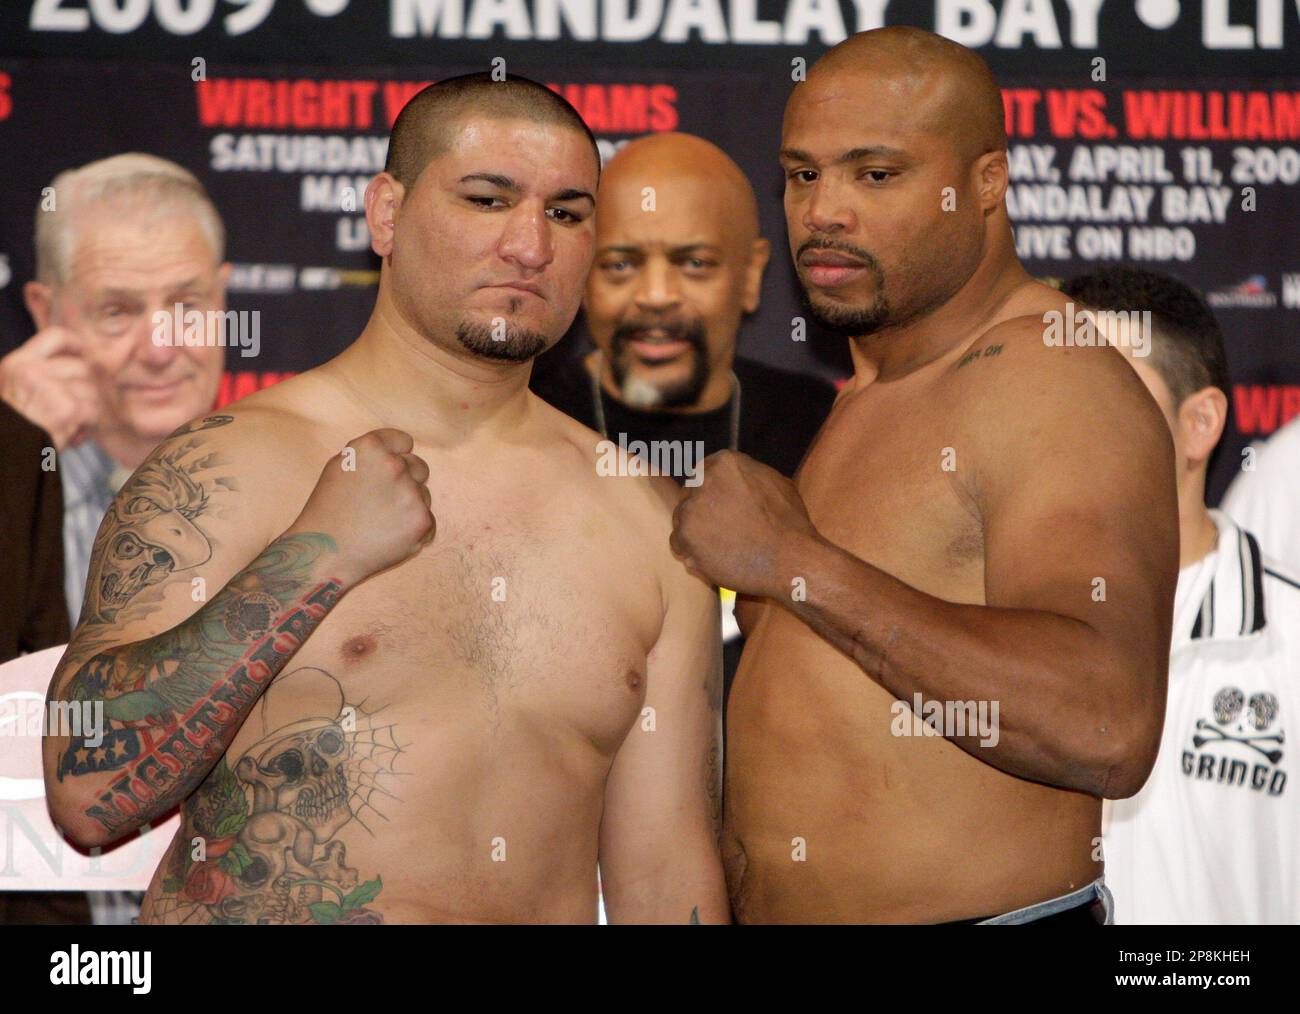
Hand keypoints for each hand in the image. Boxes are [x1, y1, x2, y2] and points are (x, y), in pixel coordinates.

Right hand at [0, 327, 101, 448]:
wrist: (9, 452)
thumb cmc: (18, 427)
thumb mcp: (18, 390)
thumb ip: (42, 374)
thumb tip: (81, 360)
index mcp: (17, 363)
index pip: (56, 336)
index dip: (77, 344)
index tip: (84, 355)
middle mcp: (31, 370)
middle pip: (82, 366)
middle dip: (87, 389)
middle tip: (78, 408)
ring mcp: (48, 387)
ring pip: (92, 389)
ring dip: (89, 409)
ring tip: (70, 425)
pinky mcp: (66, 408)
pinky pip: (94, 410)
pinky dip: (89, 425)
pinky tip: (72, 435)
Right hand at [286, 428, 434, 580]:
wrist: (325, 553)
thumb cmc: (328, 511)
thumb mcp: (340, 467)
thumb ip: (371, 454)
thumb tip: (399, 450)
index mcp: (371, 448)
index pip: (403, 441)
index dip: (395, 456)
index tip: (384, 473)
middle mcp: (394, 465)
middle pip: (419, 466)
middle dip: (406, 480)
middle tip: (381, 501)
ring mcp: (410, 493)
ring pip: (424, 495)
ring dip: (409, 505)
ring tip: (380, 521)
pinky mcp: (422, 520)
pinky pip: (429, 519)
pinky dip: (414, 528)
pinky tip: (390, 535)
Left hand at [669, 450, 818, 596]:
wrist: (790, 559)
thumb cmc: (789, 524)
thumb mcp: (776, 483)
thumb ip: (749, 475)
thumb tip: (736, 477)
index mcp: (725, 463)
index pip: (703, 473)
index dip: (709, 492)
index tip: (716, 507)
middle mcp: (703, 480)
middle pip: (689, 495)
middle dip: (700, 511)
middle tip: (718, 529)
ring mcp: (691, 508)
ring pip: (681, 519)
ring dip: (695, 533)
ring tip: (721, 547)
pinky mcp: (685, 535)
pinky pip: (678, 543)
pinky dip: (692, 553)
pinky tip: (714, 558)